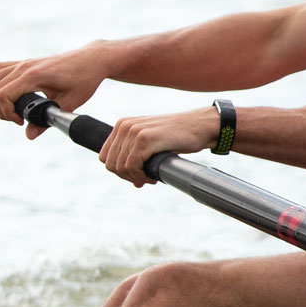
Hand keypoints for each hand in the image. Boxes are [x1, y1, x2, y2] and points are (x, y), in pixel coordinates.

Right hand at [0, 43, 115, 139]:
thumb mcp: (69, 103)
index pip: (2, 94)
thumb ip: (46, 121)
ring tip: (8, 108)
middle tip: (16, 119)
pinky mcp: (23, 62)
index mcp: (33, 76)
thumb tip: (29, 135)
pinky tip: (2, 94)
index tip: (21, 122)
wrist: (91, 59)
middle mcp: (24, 66)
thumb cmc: (83, 79)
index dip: (7, 113)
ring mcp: (22, 62)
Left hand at [99, 106, 219, 185]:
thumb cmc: (178, 137)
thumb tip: (132, 182)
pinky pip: (132, 166)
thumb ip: (136, 157)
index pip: (105, 156)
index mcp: (122, 125)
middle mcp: (124, 125)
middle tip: (144, 180)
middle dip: (126, 177)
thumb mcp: (151, 143)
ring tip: (150, 179)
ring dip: (135, 178)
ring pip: (120, 167)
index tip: (136, 176)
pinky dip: (141, 176)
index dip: (119, 171)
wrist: (200, 126)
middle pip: (111, 164)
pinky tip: (153, 177)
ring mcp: (133, 130)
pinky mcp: (144, 138)